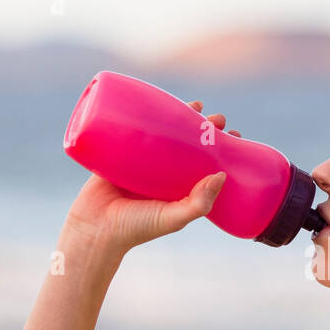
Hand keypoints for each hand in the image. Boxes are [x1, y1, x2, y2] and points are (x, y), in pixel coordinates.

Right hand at [64, 99, 233, 250]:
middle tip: (217, 120)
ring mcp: (143, 162)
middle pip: (189, 145)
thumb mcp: (173, 218)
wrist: (94, 228)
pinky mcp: (121, 152)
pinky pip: (136, 130)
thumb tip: (222, 175)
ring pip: (165, 134)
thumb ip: (198, 203)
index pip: (207, 164)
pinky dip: (148, 115)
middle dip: (205, 129)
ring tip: (197, 105)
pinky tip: (159, 101)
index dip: (222, 150)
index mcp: (180, 189)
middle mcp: (164, 174)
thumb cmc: (136, 228)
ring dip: (181, 117)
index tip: (235, 135)